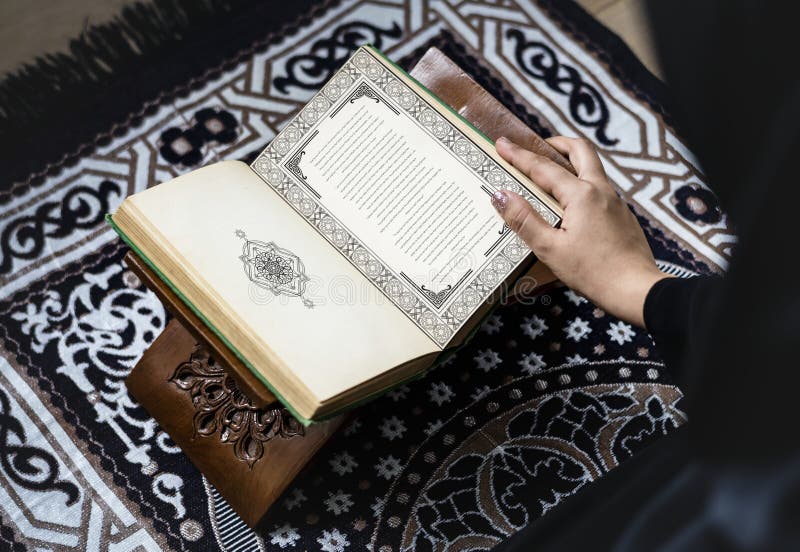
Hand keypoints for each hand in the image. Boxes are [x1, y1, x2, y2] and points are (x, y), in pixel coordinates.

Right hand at [491, 136, 669, 327]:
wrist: (637, 290)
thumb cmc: (593, 272)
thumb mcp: (550, 249)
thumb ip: (524, 220)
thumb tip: (500, 195)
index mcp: (581, 194)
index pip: (542, 168)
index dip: (519, 155)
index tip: (502, 144)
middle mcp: (601, 190)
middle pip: (580, 150)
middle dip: (556, 143)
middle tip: (536, 147)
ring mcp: (615, 201)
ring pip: (592, 168)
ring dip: (570, 162)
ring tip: (550, 174)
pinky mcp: (622, 215)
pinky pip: (598, 188)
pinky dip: (580, 183)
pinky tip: (570, 205)